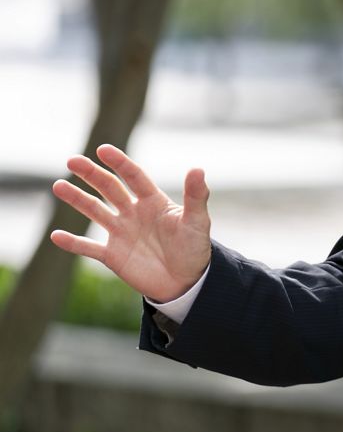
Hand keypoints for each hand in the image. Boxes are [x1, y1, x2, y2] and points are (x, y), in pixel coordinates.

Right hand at [50, 144, 211, 302]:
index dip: (119, 163)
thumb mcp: (198, 221)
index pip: (134, 177)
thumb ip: (197, 196)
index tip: (103, 149)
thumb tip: (198, 169)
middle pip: (109, 188)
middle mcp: (134, 213)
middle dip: (91, 174)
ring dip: (77, 199)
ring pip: (94, 211)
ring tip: (58, 186)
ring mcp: (121, 233)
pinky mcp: (113, 256)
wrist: (187, 281)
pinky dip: (73, 243)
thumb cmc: (195, 248)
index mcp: (154, 201)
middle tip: (72, 161)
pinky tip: (56, 236)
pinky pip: (88, 247)